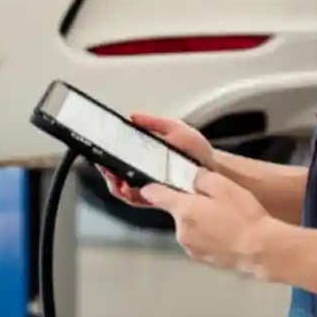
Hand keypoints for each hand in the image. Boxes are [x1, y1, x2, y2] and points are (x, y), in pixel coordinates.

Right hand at [100, 113, 214, 207]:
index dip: (111, 159)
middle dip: (109, 173)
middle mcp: (149, 173)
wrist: (214, 167)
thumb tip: (133, 117)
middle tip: (105, 167)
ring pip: (126, 190)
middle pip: (121, 176)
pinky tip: (126, 187)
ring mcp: (154, 186)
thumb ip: (155, 123)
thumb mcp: (175, 129)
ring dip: (116, 184)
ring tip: (114, 176)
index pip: (124, 160)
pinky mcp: (160, 197)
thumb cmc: (197, 150)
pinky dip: (130, 194)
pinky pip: (139, 199)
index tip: (103, 155)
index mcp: (150, 156)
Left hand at [143, 169, 274, 276]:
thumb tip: (189, 178)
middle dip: (189, 206)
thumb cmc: (243, 214)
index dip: (151, 188)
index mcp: (183, 210)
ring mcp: (190, 248)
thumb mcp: (224, 185)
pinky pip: (200, 242)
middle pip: (178, 212)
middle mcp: (181, 231)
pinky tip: (227, 235)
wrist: (261, 250)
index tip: (149, 185)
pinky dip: (208, 237)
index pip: (154, 195)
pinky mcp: (202, 260)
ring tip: (225, 220)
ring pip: (189, 228)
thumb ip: (201, 178)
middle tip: (214, 202)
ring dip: (199, 222)